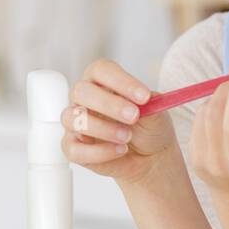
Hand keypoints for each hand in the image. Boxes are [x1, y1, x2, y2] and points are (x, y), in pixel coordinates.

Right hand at [62, 58, 176, 185]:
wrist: (151, 157)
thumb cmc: (149, 129)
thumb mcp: (156, 115)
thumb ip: (149, 106)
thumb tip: (146, 101)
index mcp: (102, 82)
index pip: (101, 70)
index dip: (121, 81)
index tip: (144, 96)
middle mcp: (84, 99)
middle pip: (81, 91)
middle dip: (108, 104)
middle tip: (133, 116)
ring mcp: (76, 123)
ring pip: (72, 119)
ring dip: (103, 129)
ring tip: (127, 137)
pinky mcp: (73, 148)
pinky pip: (74, 149)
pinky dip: (99, 152)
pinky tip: (120, 150)